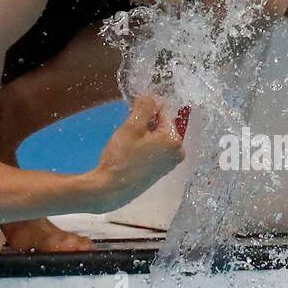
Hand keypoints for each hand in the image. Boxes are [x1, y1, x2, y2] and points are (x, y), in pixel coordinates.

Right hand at [90, 95, 185, 210]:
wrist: (110, 190)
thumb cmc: (122, 157)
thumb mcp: (132, 126)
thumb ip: (145, 107)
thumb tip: (153, 97)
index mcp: (175, 141)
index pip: (162, 113)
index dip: (145, 112)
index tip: (130, 119)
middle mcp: (177, 153)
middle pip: (160, 126)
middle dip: (144, 125)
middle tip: (128, 135)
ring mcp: (169, 164)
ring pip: (155, 138)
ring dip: (142, 136)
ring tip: (127, 146)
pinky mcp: (159, 172)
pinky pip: (153, 151)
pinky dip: (143, 148)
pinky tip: (129, 155)